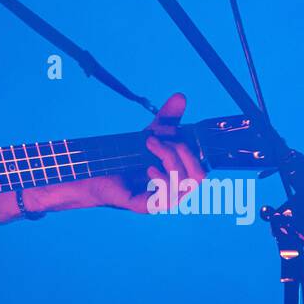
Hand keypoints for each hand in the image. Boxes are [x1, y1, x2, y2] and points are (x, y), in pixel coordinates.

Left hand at [93, 92, 204, 212]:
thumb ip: (168, 119)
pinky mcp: (149, 207)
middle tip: (156, 138)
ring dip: (169, 158)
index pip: (204, 166)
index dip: (195, 149)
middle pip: (199, 175)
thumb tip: (180, 96)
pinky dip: (161, 179)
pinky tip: (149, 168)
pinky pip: (168, 198)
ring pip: (185, 184)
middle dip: (181, 151)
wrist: (99, 172)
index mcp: (182, 174)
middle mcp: (177, 190)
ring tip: (149, 145)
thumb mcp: (151, 134)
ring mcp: (164, 200)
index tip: (173, 132)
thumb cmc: (128, 157)